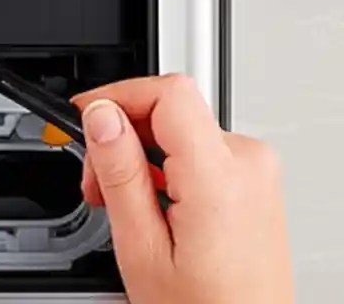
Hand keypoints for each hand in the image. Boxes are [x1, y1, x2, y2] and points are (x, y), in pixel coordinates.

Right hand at [73, 76, 294, 303]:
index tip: (86, 114)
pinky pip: (203, 150)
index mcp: (219, 178)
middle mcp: (248, 163)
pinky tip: (153, 204)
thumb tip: (101, 118)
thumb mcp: (143, 250)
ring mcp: (258, 171)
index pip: (168, 93)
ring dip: (144, 154)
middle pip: (171, 110)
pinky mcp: (256, 181)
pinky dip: (170, 166)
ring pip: (182, 130)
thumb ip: (120, 175)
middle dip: (123, 135)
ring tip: (123, 202)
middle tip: (95, 181)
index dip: (118, 95)